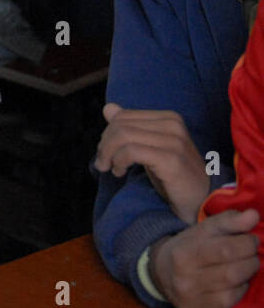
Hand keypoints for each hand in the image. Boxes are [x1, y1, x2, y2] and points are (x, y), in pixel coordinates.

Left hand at [94, 103, 210, 222]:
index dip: (107, 134)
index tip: (105, 153)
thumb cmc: (174, 175)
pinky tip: (120, 172)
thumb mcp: (150, 148)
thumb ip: (130, 127)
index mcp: (168, 118)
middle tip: (104, 164)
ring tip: (112, 169)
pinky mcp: (171, 158)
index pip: (123, 116)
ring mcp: (174, 141)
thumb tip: (107, 108)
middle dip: (105, 145)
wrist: (202, 200)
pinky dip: (119, 161)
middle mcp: (173, 124)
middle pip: (120, 125)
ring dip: (108, 154)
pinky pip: (131, 151)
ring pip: (123, 135)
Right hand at [149, 210, 259, 307]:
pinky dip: (239, 300)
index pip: (227, 249)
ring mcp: (193, 303)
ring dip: (246, 282)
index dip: (248, 243)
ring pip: (235, 295)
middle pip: (233, 273)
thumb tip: (253, 215)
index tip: (251, 240)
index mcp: (183, 255)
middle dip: (251, 263)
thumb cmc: (188, 249)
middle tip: (250, 257)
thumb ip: (229, 221)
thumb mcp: (203, 230)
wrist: (161, 274)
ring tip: (241, 273)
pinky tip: (234, 289)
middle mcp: (185, 281)